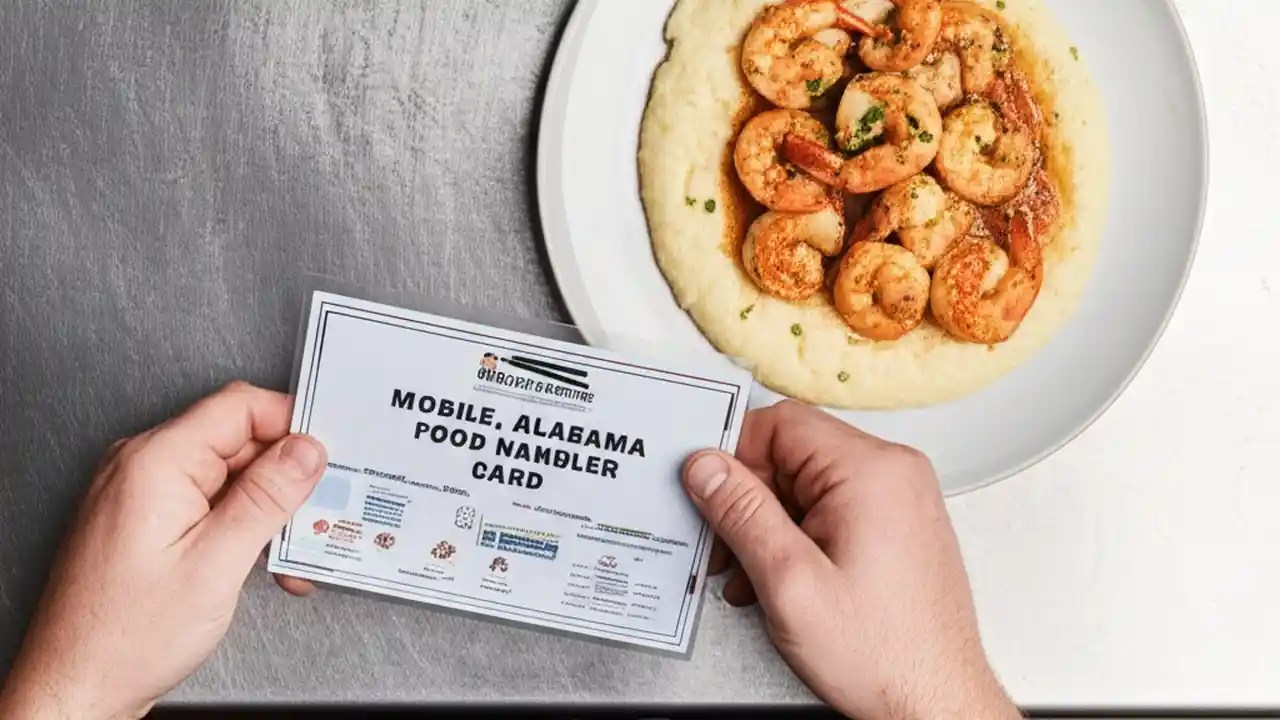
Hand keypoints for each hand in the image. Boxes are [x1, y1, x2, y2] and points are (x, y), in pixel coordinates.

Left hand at [0, 382, 325, 719]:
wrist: (76, 687)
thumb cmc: (125, 637)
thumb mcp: (218, 562)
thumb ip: (267, 497)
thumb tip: (305, 449)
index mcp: (156, 462)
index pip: (239, 406)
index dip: (291, 424)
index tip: (326, 455)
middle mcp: (142, 467)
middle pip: (237, 442)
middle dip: (285, 481)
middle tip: (316, 517)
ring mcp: (141, 493)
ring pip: (228, 477)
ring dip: (267, 512)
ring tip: (288, 555)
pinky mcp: (146, 519)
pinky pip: (207, 503)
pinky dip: (241, 527)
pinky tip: (260, 561)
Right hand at [683, 401, 1017, 719]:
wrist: (936, 702)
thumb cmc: (885, 655)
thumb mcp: (789, 582)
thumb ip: (741, 513)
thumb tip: (706, 466)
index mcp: (871, 471)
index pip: (783, 423)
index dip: (734, 453)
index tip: (706, 488)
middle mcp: (893, 475)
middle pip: (793, 452)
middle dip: (747, 498)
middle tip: (721, 542)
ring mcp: (899, 500)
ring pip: (807, 484)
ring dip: (767, 523)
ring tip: (748, 572)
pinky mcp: (896, 526)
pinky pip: (830, 509)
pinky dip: (796, 537)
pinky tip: (777, 579)